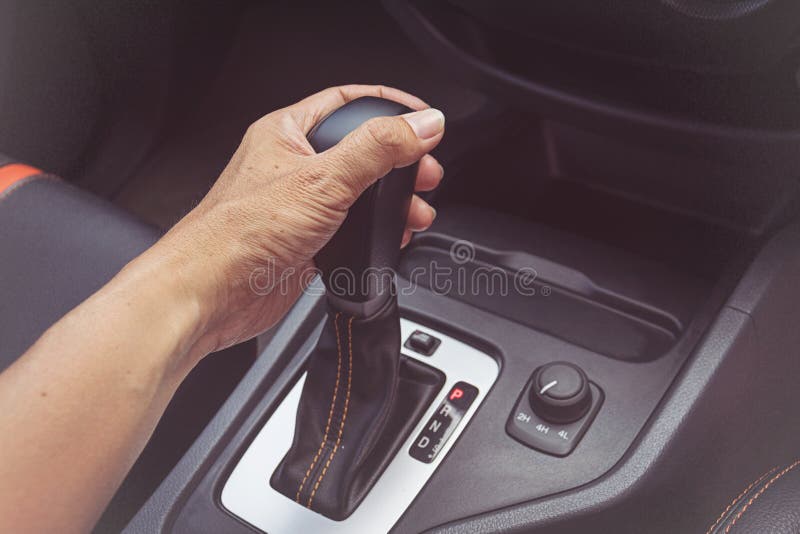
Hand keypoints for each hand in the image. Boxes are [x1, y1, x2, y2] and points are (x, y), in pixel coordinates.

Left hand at [147, 85, 444, 357]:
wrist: (209, 295)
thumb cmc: (239, 235)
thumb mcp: (322, 180)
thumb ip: (377, 150)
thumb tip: (422, 124)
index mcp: (287, 132)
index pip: (349, 102)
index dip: (391, 107)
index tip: (425, 121)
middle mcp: (292, 165)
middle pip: (361, 149)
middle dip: (400, 162)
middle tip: (426, 174)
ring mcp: (299, 205)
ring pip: (359, 192)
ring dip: (392, 201)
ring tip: (417, 210)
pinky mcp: (305, 241)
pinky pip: (351, 228)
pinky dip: (376, 232)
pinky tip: (392, 237)